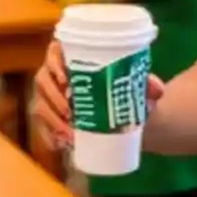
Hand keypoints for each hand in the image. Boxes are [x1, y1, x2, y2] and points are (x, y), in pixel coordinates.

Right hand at [34, 41, 164, 149]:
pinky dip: (50, 137)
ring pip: (41, 106)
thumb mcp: (139, 87)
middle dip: (53, 97)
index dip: (54, 62)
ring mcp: (52, 99)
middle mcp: (57, 76)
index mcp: (73, 58)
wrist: (129, 117)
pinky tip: (60, 145)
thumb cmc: (129, 92)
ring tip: (69, 133)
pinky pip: (44, 128)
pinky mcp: (53, 120)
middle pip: (43, 80)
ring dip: (52, 120)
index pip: (54, 52)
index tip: (65, 78)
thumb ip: (148, 85)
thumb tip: (155, 89)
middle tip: (70, 110)